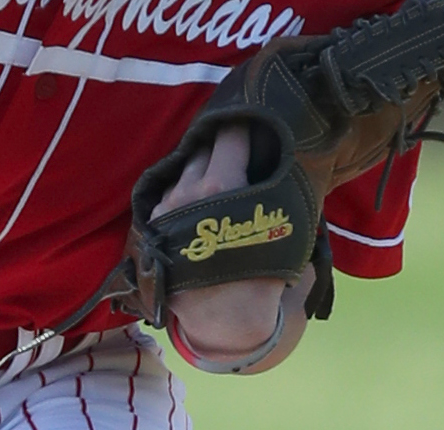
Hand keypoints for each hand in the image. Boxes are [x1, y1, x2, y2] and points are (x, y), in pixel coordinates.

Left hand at [152, 125, 312, 362]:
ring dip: (201, 163)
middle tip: (237, 143)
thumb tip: (289, 165)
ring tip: (218, 166)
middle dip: (221, 142)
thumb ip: (279, 195)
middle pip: (203, 147)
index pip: (229, 136)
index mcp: (220, 186)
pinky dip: (185, 184)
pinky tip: (198, 192)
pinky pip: (171, 188)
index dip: (243, 126)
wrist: (221, 322)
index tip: (252, 121)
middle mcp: (187, 188)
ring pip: (184, 166)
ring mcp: (166, 204)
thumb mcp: (283, 234)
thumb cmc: (258, 279)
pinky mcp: (153, 219)